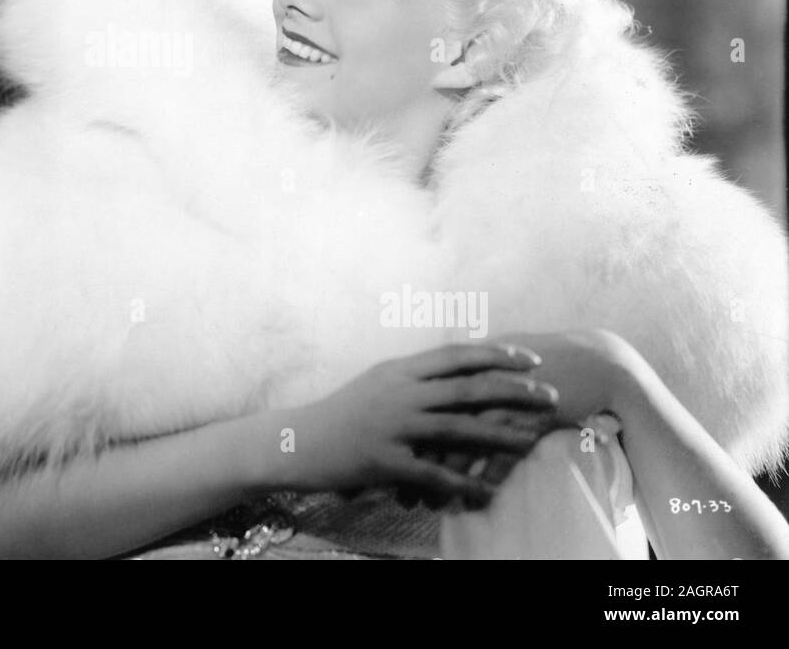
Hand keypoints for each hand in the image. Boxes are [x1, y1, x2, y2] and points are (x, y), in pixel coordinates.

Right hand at [277, 343, 559, 506]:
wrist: (298, 441)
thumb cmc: (342, 412)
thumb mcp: (378, 381)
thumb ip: (415, 376)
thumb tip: (455, 368)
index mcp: (399, 370)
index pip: (456, 355)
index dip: (497, 355)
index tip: (532, 360)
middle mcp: (399, 392)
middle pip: (467, 388)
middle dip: (513, 392)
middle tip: (548, 398)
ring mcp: (392, 426)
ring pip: (458, 429)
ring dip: (500, 435)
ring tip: (533, 441)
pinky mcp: (385, 460)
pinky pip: (433, 474)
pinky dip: (464, 483)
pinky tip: (488, 491)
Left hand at [401, 331, 647, 509]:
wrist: (592, 363)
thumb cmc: (541, 364)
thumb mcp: (495, 365)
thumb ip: (464, 377)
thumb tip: (436, 391)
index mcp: (457, 364)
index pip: (416, 403)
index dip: (400, 435)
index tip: (385, 462)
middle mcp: (470, 378)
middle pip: (428, 425)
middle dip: (409, 462)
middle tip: (396, 492)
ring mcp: (495, 395)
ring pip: (456, 443)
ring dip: (440, 478)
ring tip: (426, 505)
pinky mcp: (521, 414)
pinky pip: (493, 453)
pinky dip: (479, 480)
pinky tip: (468, 502)